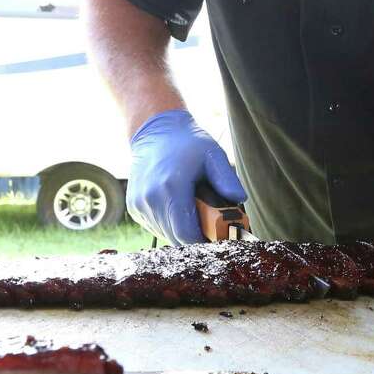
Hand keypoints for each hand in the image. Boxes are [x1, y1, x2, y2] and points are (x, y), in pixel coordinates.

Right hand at [127, 109, 245, 244]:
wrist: (155, 132)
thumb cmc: (188, 143)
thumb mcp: (213, 154)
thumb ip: (226, 178)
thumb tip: (239, 200)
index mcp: (172, 187)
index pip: (187, 234)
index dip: (204, 241)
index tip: (218, 238)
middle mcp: (151, 198)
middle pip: (177, 238)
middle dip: (196, 237)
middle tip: (211, 225)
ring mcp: (140, 203)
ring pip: (165, 234)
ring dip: (182, 230)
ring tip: (194, 211)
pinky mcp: (134, 206)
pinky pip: (155, 227)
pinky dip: (169, 223)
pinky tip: (177, 206)